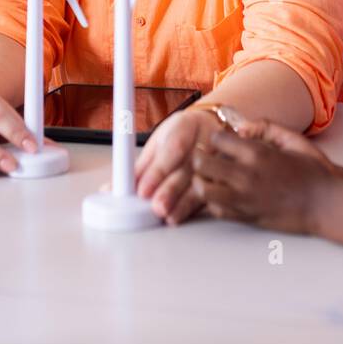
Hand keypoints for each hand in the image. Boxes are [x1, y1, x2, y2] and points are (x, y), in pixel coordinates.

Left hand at [136, 107, 219, 224]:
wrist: (211, 126)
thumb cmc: (182, 135)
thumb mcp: (160, 142)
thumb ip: (141, 166)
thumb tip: (114, 189)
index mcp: (187, 126)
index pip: (173, 149)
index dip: (158, 171)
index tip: (143, 190)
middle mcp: (207, 142)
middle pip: (188, 169)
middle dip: (170, 191)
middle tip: (156, 208)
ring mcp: (221, 160)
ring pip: (205, 184)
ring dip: (185, 204)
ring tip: (170, 217)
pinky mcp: (228, 177)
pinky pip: (216, 194)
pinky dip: (199, 208)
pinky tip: (187, 215)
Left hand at [190, 125, 324, 231]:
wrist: (327, 204)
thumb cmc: (313, 170)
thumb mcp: (294, 139)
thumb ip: (266, 127)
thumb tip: (240, 128)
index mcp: (257, 153)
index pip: (216, 139)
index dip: (216, 138)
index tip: (221, 142)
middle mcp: (246, 176)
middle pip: (201, 163)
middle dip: (201, 157)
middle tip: (209, 158)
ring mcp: (244, 199)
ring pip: (202, 189)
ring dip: (202, 180)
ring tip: (212, 177)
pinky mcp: (246, 217)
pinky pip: (215, 210)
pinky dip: (213, 201)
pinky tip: (222, 194)